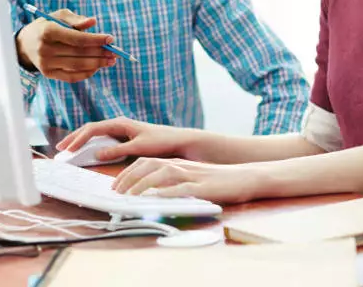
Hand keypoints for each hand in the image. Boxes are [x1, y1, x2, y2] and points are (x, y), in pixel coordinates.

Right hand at [16, 9, 116, 81]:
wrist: (25, 43)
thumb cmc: (47, 26)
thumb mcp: (58, 16)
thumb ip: (76, 19)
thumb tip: (93, 22)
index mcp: (48, 32)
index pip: (77, 38)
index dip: (96, 40)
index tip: (111, 39)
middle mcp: (45, 49)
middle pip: (79, 53)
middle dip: (100, 53)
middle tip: (116, 52)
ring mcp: (46, 64)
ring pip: (77, 66)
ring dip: (97, 64)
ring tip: (111, 61)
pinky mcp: (48, 74)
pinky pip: (71, 76)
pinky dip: (87, 73)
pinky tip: (97, 67)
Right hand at [56, 117, 200, 161]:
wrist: (178, 141)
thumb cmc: (161, 141)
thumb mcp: (139, 147)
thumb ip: (117, 151)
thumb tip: (96, 154)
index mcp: (120, 123)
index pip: (93, 129)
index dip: (78, 139)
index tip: (67, 150)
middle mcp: (119, 125)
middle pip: (90, 129)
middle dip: (74, 138)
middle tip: (60, 149)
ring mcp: (121, 131)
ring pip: (96, 134)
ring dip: (82, 141)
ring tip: (68, 150)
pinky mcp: (124, 138)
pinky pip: (103, 140)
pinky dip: (92, 145)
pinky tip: (86, 152)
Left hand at [112, 157, 264, 203]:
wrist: (246, 177)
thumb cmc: (219, 180)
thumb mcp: (192, 178)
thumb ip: (174, 184)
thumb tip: (152, 194)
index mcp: (178, 163)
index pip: (146, 162)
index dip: (128, 172)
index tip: (116, 185)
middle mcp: (182, 166)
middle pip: (149, 166)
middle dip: (129, 178)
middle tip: (116, 192)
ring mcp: (192, 176)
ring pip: (162, 175)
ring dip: (142, 185)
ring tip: (129, 197)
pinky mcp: (203, 187)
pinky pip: (182, 188)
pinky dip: (167, 193)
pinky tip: (156, 199)